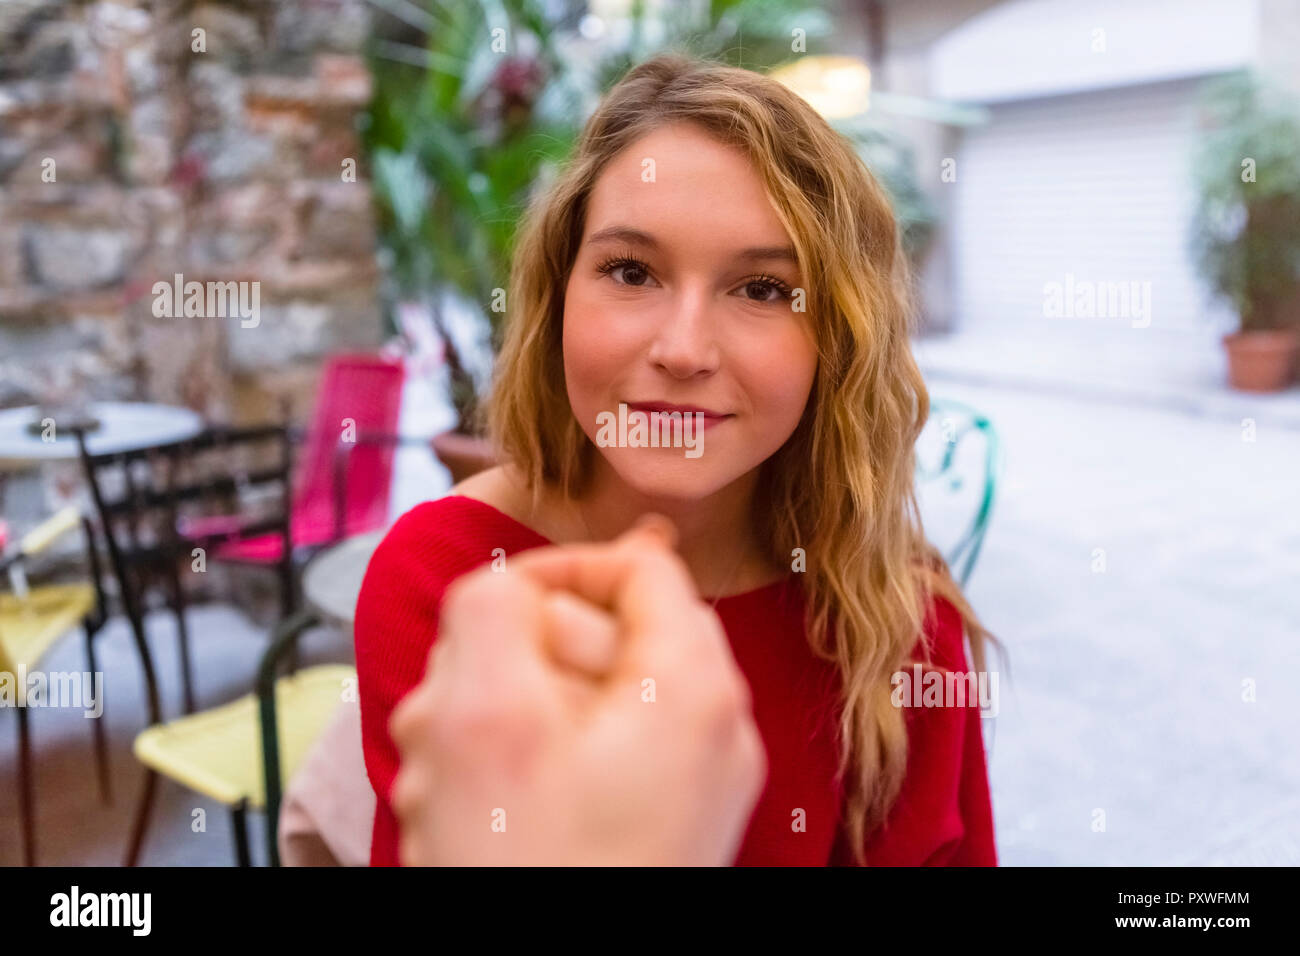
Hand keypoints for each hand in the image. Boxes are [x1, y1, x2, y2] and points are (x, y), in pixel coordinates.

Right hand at [388, 516, 766, 865]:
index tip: (491, 607)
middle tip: (456, 709)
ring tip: (459, 777)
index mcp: (694, 686)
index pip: (641, 567)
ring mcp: (691, 786)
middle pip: (607, 635)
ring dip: (511, 719)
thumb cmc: (528, 875)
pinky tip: (485, 809)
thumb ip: (490, 605)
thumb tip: (507, 585)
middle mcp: (713, 731)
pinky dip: (534, 766)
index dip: (556, 569)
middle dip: (517, 659)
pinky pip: (594, 759)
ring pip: (586, 700)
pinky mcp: (660, 827)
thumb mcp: (482, 712)